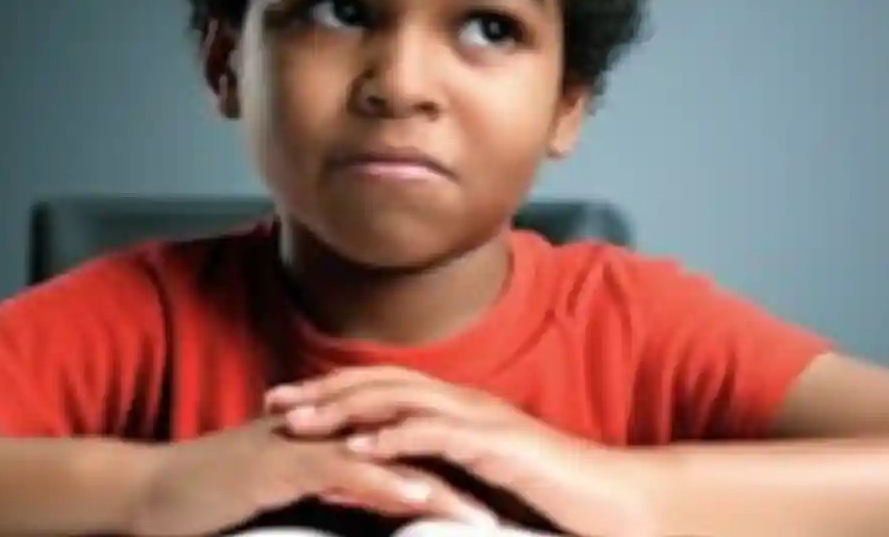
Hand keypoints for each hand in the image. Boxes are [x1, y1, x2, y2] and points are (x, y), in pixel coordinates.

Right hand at [126, 415, 497, 535]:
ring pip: (384, 454)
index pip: (400, 444)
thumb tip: (367, 503)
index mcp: (326, 433)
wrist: (147, 492)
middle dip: (457, 472)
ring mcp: (301, 441)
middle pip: (405, 445)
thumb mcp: (278, 492)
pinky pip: (343, 470)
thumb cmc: (209, 498)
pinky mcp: (280, 462)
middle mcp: (321, 429)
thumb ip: (323, 488)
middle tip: (505, 500)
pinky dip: (384, 483)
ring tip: (481, 511)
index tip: (491, 490)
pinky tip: (418, 497)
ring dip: (436, 482)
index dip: (446, 463)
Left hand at [265, 367, 654, 535]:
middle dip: (323, 391)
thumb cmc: (551, 501)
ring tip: (299, 422)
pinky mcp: (498, 445)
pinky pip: (438, 433)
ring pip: (400, 399)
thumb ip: (431, 477)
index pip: (384, 388)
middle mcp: (465, 404)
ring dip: (345, 408)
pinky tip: (360, 446)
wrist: (616, 505)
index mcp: (458, 410)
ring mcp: (482, 420)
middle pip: (381, 383)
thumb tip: (377, 484)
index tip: (284, 403)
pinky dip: (395, 435)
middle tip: (271, 402)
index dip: (332, 391)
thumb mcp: (477, 486)